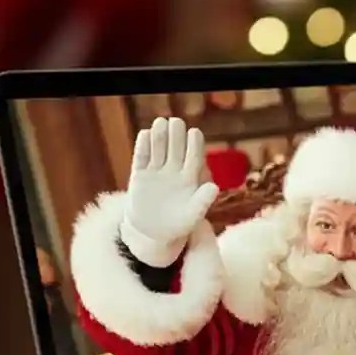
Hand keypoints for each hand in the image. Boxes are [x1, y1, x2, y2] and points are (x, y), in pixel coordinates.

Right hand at [120, 117, 218, 267]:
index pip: (194, 158)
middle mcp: (174, 171)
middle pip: (176, 149)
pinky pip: (142, 158)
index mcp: (190, 179)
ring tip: (161, 122)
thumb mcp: (192, 216)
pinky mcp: (140, 175)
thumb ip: (203, 201)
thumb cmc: (178, 225)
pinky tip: (145, 134)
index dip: (194, 145)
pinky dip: (143, 146)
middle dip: (177, 135)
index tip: (195, 132)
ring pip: (159, 150)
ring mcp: (157, 172)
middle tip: (177, 122)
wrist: (154, 233)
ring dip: (160, 136)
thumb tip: (215, 187)